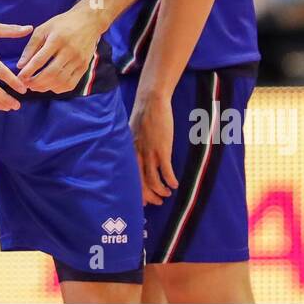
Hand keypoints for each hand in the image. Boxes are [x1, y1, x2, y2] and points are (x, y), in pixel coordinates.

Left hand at [16, 3, 104, 93]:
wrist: (88, 21)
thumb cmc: (62, 24)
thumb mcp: (43, 29)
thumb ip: (31, 47)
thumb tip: (20, 65)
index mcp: (57, 39)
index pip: (39, 60)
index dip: (28, 71)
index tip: (19, 78)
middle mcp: (69, 51)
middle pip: (50, 73)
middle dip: (35, 82)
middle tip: (26, 84)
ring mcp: (78, 60)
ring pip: (60, 81)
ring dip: (45, 87)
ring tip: (35, 86)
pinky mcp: (84, 67)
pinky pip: (70, 84)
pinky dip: (58, 88)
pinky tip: (49, 86)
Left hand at [129, 85, 178, 204]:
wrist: (151, 101)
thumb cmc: (143, 116)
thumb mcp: (131, 134)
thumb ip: (133, 147)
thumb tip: (137, 158)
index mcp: (128, 152)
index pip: (130, 178)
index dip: (137, 192)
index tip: (143, 201)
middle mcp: (136, 156)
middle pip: (140, 184)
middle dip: (150, 196)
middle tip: (158, 202)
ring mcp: (149, 153)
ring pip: (153, 181)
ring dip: (161, 190)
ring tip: (167, 193)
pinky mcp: (162, 149)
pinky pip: (166, 171)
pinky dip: (170, 180)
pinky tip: (175, 184)